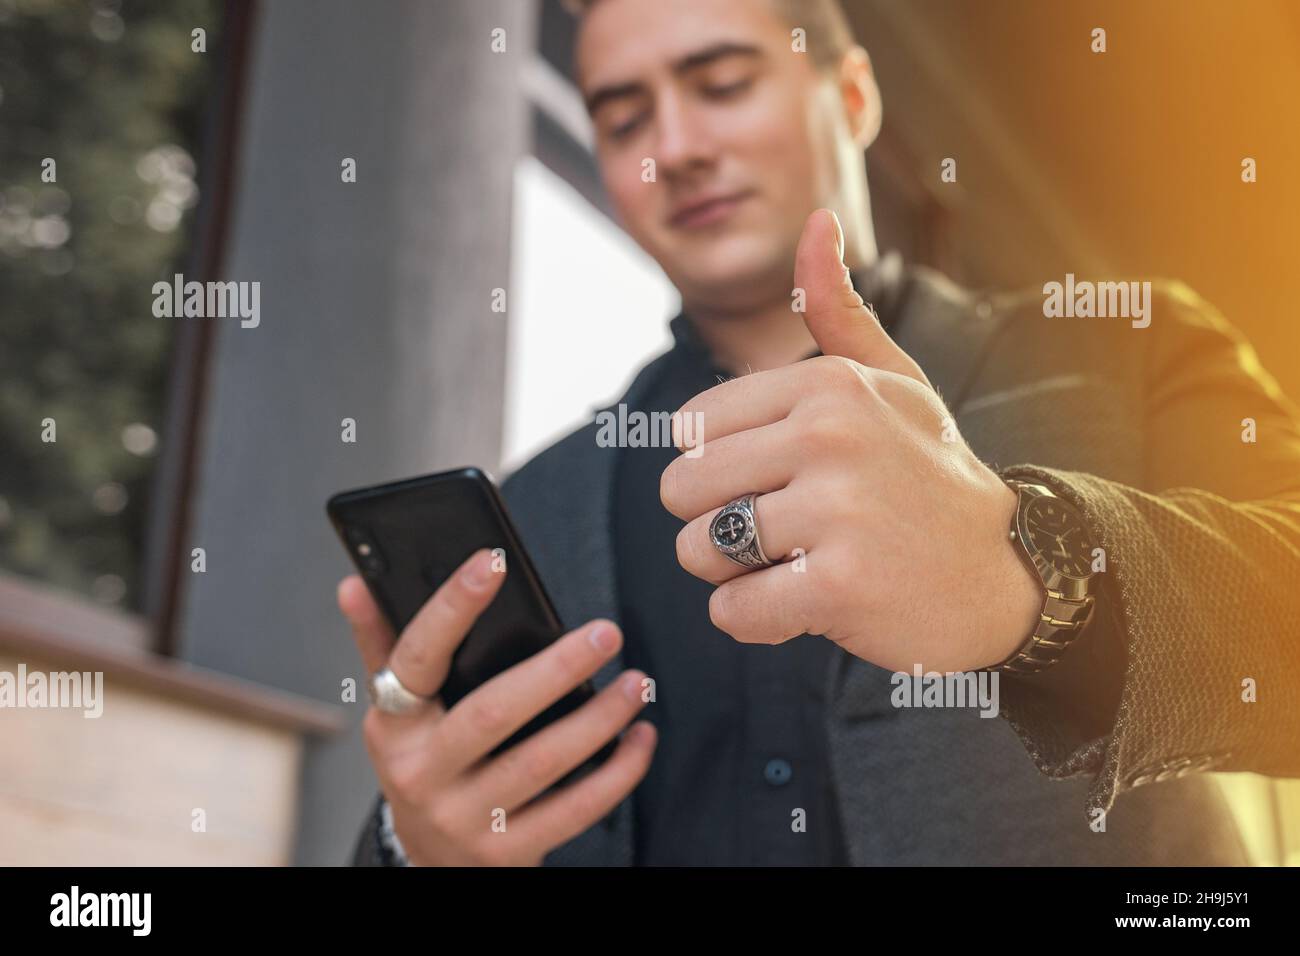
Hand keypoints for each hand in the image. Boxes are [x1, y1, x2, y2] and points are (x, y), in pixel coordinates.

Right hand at [337, 549, 656, 865]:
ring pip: (542, 762)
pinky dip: (616, 773)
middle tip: (607, 631)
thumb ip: (383, 645)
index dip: (452, 608)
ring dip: (600, 719)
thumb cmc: (424, 762)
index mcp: (393, 727)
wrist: (433, 862)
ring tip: (636, 681)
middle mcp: (422, 774)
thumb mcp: (394, 713)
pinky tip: (640, 737)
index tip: (491, 560)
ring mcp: (466, 819)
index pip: (417, 657)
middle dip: (557, 668)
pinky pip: (574, 811)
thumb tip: (354, 582)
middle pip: (494, 712)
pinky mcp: (508, 853)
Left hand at [661, 208, 1041, 672]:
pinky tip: (805, 604)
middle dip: (713, 520)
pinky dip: (753, 619)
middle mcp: (830, 435)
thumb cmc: (930, 474)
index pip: (690, 427)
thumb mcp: (894, 381)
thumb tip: (814, 222)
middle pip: (681, 489)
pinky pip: (733, 612)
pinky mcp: (840, 585)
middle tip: (780, 529)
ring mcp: (837, 510)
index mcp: (827, 384)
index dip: (716, 465)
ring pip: (699, 550)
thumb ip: (838, 311)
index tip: (774, 478)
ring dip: (733, 573)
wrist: (1007, 571)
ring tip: (796, 562)